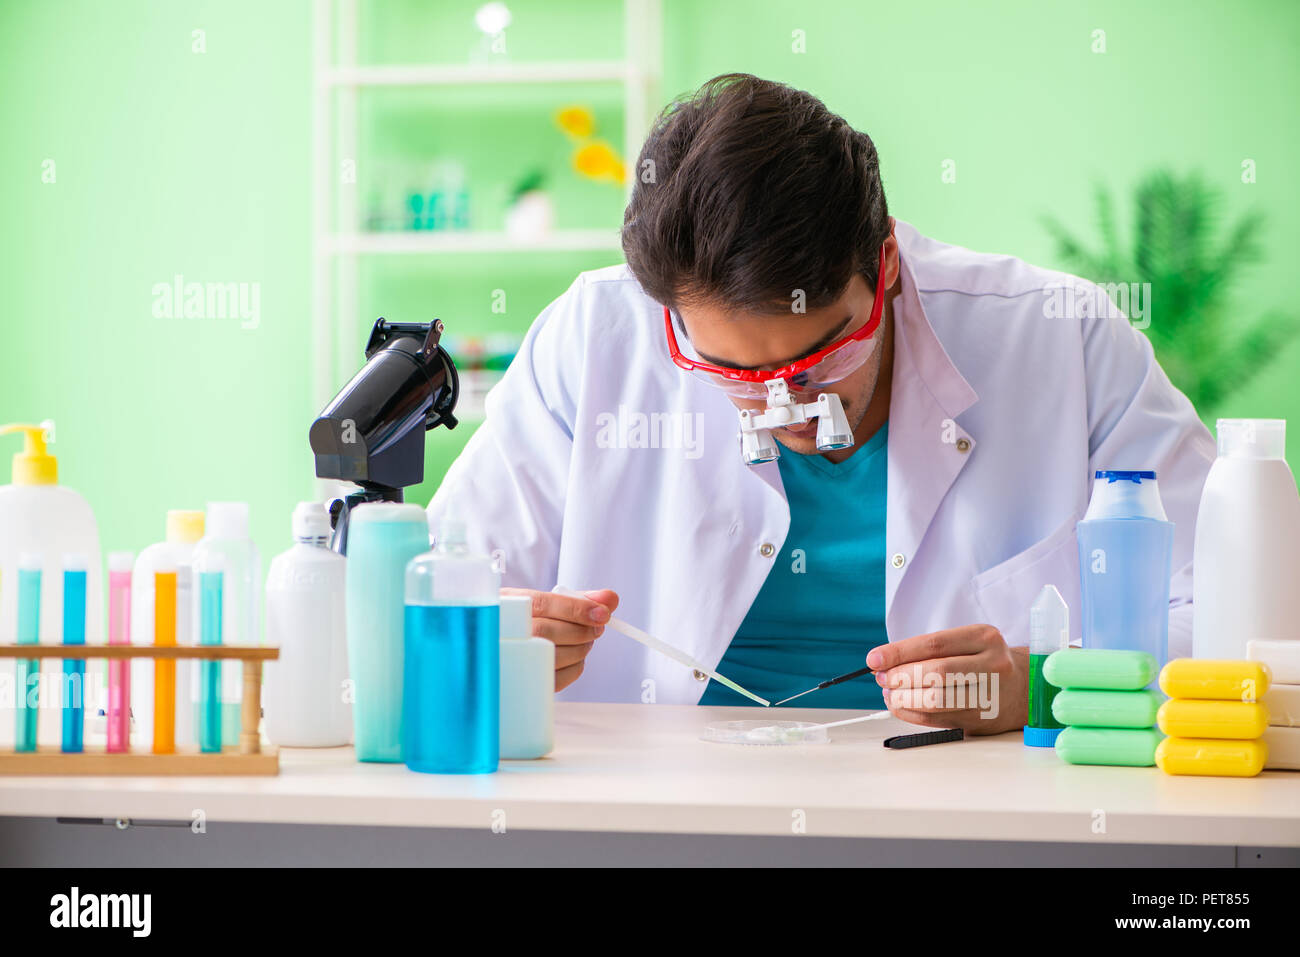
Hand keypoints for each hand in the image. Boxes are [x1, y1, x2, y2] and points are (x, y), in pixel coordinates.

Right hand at [500, 587, 619, 691]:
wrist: (495, 653)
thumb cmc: (522, 625)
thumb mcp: (541, 604)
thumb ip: (576, 599)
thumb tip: (609, 597)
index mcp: (505, 605)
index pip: (541, 604)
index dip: (575, 608)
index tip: (602, 613)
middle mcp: (502, 632)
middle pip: (548, 631)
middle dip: (582, 630)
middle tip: (598, 628)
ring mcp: (509, 659)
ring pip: (554, 655)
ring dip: (581, 648)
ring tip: (585, 640)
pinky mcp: (522, 684)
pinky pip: (557, 678)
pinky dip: (575, 667)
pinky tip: (574, 657)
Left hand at [865, 624, 1027, 734]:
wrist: (1026, 687)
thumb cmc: (983, 660)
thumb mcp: (965, 643)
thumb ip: (928, 651)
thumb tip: (882, 664)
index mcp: (984, 637)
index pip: (934, 644)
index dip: (898, 653)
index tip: (873, 659)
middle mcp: (992, 664)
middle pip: (936, 673)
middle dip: (900, 677)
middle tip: (882, 678)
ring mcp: (990, 695)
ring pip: (937, 700)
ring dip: (903, 698)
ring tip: (889, 693)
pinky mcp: (983, 721)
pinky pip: (939, 720)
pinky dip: (912, 714)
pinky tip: (900, 706)